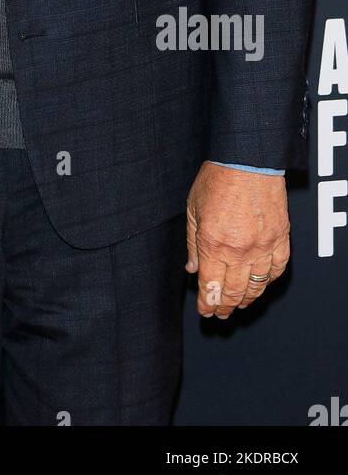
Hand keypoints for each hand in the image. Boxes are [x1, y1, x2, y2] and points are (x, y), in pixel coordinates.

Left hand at [186, 161, 289, 318]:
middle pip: (233, 292)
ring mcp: (263, 247)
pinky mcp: (280, 239)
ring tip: (238, 304)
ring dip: (246, 299)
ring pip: (257, 286)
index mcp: (214, 244)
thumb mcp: (193, 209)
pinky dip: (268, 281)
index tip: (205, 312)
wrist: (248, 160)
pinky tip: (260, 284)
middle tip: (219, 314)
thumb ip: (192, 243)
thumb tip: (192, 269)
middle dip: (224, 307)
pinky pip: (277, 270)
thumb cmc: (217, 179)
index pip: (210, 287)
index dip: (207, 305)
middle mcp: (240, 251)